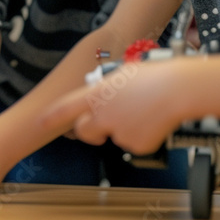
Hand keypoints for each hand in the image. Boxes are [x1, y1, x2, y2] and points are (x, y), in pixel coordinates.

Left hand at [39, 61, 184, 155]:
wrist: (178, 89)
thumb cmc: (155, 76)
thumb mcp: (122, 74)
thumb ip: (107, 87)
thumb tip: (103, 93)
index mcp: (97, 93)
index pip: (66, 107)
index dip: (51, 117)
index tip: (41, 122)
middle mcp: (103, 114)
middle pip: (84, 131)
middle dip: (89, 131)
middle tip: (101, 126)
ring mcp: (119, 131)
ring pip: (114, 136)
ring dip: (123, 128)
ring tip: (143, 111)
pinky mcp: (136, 145)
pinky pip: (134, 144)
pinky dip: (141, 136)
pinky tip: (152, 121)